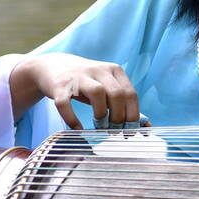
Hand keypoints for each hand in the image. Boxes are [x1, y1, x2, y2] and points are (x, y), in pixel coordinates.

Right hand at [16, 53, 145, 130]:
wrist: (52, 66)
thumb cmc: (86, 82)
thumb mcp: (106, 87)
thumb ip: (124, 104)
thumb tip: (146, 128)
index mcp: (114, 70)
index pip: (131, 94)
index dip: (133, 115)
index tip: (130, 131)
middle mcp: (98, 70)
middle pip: (117, 94)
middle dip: (119, 116)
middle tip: (114, 131)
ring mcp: (78, 76)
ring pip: (97, 93)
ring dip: (101, 113)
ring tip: (99, 125)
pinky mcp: (59, 85)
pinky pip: (66, 103)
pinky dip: (72, 118)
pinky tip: (78, 128)